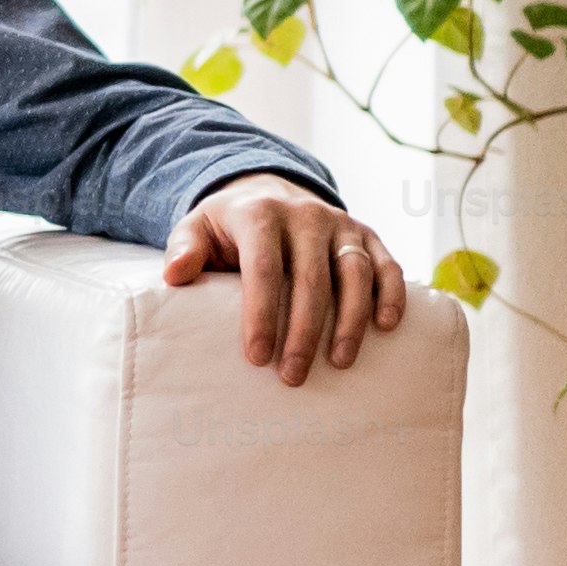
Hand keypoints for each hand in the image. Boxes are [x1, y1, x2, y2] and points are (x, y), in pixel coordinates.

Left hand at [160, 171, 407, 387]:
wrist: (267, 189)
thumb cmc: (227, 225)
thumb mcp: (196, 228)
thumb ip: (184, 248)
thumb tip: (175, 274)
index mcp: (260, 215)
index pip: (263, 269)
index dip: (261, 314)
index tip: (256, 358)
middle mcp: (305, 215)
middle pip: (311, 278)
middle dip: (304, 330)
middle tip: (293, 376)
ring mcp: (340, 224)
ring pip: (354, 273)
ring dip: (350, 320)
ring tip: (339, 362)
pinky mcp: (366, 233)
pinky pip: (387, 263)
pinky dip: (392, 293)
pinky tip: (386, 327)